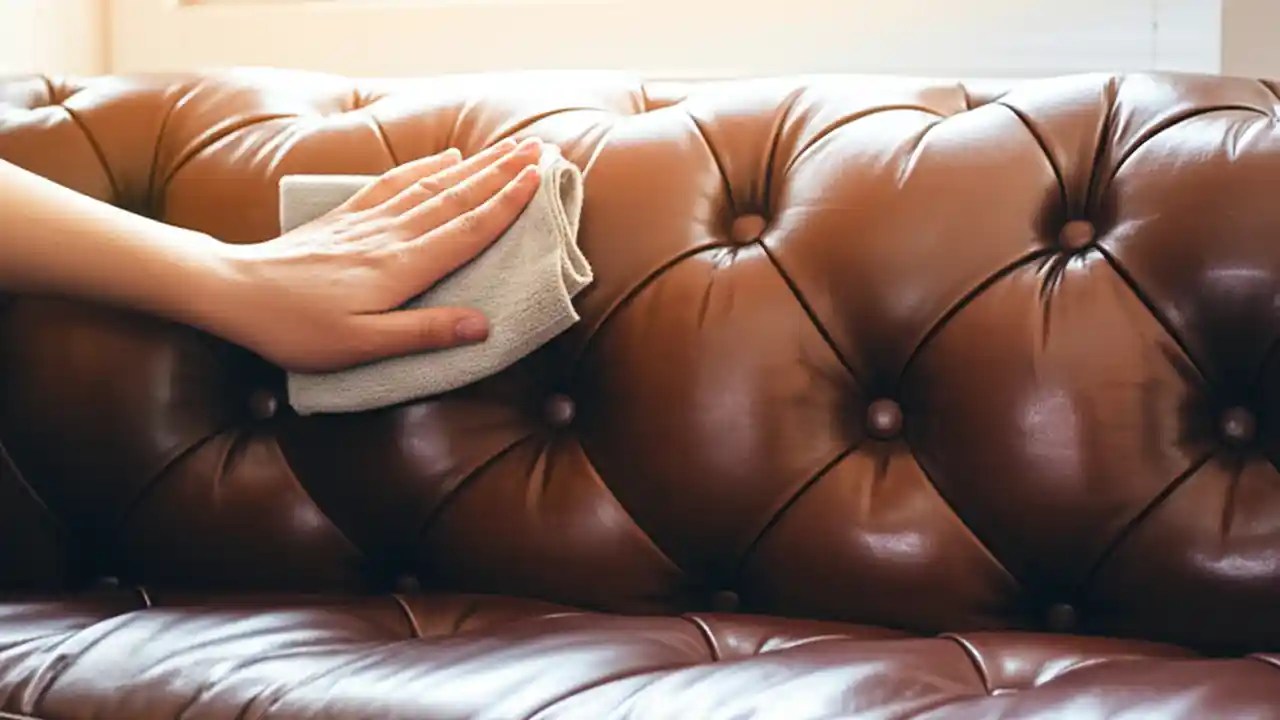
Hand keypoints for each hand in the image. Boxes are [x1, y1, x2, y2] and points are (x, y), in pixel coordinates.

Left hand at [204, 137, 543, 371]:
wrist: (233, 292)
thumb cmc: (296, 329)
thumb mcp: (361, 345)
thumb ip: (423, 332)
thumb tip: (484, 325)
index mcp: (401, 267)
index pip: (466, 230)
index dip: (506, 204)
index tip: (539, 178)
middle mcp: (391, 236)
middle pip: (457, 198)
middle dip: (501, 173)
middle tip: (539, 150)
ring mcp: (368, 221)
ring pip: (433, 186)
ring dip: (475, 166)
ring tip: (507, 149)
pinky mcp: (348, 217)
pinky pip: (397, 183)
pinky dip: (427, 167)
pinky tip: (446, 158)